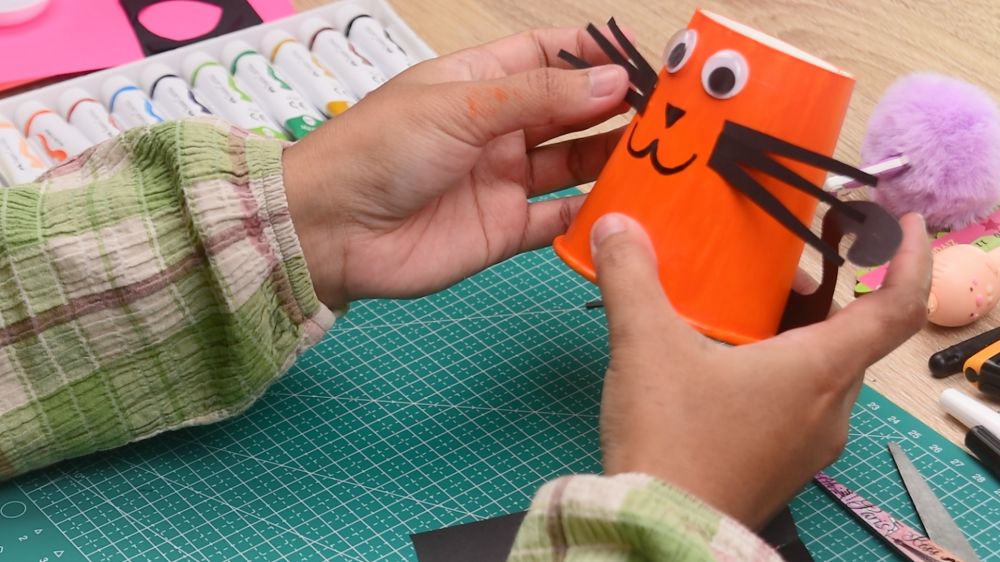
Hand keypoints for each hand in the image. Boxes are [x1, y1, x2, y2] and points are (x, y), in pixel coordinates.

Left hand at [283, 28, 630, 306]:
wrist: (332, 231)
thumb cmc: (378, 150)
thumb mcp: (460, 105)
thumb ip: (538, 96)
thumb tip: (610, 81)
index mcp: (480, 83)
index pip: (548, 58)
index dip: (593, 58)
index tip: (641, 63)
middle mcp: (496, 130)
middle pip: (569, 113)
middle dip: (614, 111)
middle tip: (666, 114)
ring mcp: (502, 180)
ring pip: (572, 165)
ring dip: (611, 162)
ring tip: (659, 157)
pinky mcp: (504, 230)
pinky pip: (558, 221)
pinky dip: (590, 217)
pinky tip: (625, 209)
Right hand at [591, 212, 931, 528]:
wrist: (660, 530)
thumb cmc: (672, 440)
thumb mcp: (645, 345)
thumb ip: (631, 277)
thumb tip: (616, 227)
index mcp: (818, 370)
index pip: (895, 306)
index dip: (908, 257)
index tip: (899, 222)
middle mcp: (828, 407)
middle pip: (851, 334)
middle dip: (822, 292)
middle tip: (778, 267)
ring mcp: (809, 443)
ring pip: (823, 370)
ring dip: (796, 332)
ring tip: (741, 309)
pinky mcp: (783, 464)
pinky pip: (800, 402)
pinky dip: (779, 369)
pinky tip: (721, 365)